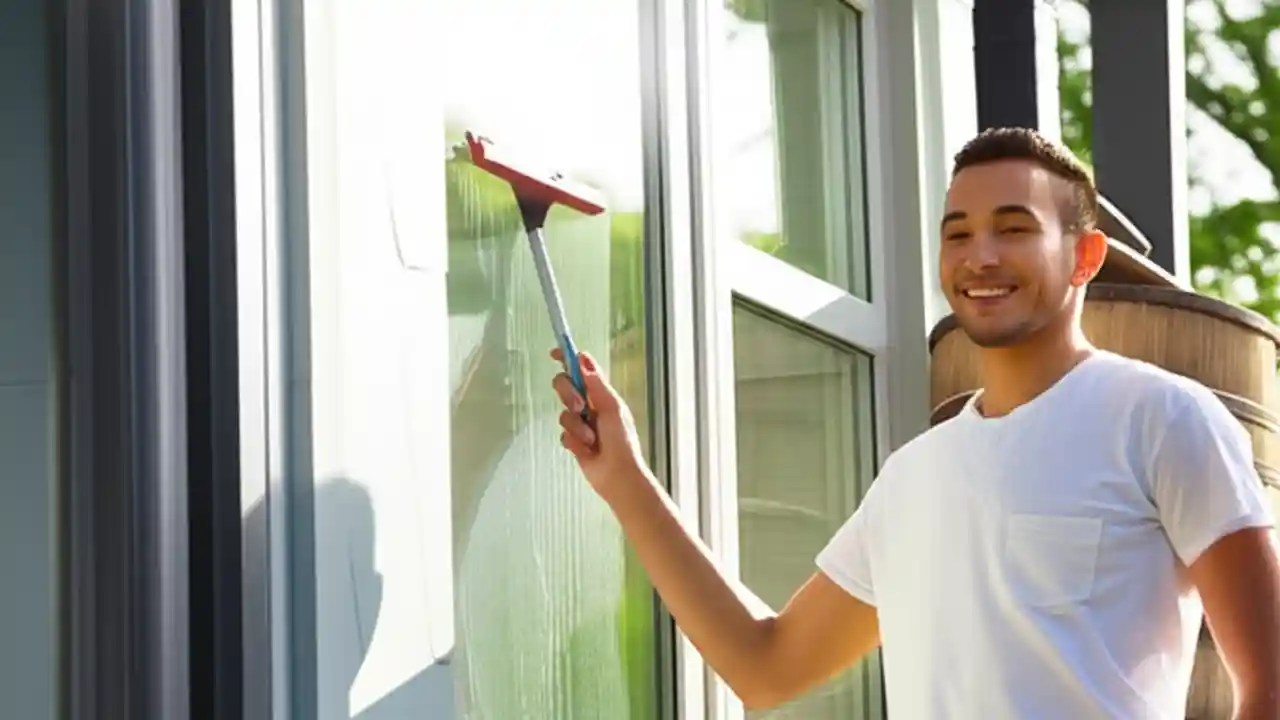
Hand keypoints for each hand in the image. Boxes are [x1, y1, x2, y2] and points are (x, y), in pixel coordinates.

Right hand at [550, 347, 648, 498]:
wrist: (617, 475)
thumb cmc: (622, 441)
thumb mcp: (612, 407)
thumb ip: (596, 384)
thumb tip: (583, 358)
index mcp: (601, 394)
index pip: (581, 370)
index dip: (567, 359)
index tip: (555, 353)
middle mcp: (590, 405)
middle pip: (565, 386)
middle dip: (568, 395)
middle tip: (580, 407)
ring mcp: (581, 423)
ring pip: (563, 414)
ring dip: (576, 427)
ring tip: (591, 439)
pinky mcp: (574, 441)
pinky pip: (563, 434)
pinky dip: (573, 441)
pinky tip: (586, 449)